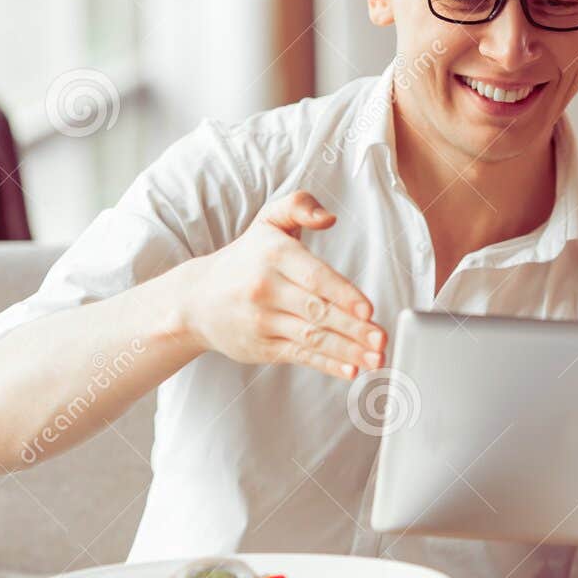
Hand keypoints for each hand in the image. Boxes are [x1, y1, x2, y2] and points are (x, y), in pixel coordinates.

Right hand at [179, 190, 385, 379]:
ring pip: (311, 337)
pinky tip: (349, 370)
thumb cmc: (246, 257)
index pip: (315, 276)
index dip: (343, 294)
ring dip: (347, 352)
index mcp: (273, 254)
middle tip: (381, 340)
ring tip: (375, 359)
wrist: (196, 299)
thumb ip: (300, 207)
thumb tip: (329, 218)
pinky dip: (326, 365)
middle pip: (317, 311)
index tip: (368, 309)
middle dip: (353, 328)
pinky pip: (300, 355)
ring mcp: (262, 321)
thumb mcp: (268, 221)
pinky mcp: (261, 347)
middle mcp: (265, 289)